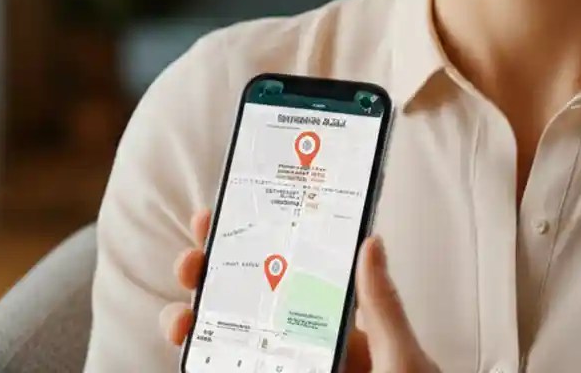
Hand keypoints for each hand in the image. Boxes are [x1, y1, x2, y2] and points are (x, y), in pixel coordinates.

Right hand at [161, 211, 438, 372]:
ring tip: (179, 318)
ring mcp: (287, 369)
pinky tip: (188, 354)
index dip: (257, 245)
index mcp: (341, 328)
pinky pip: (227, 371)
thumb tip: (370, 242)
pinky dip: (202, 362)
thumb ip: (382, 307)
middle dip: (213, 278)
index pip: (293, 277)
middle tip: (191, 262)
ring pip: (229, 345)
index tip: (223, 222)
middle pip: (249, 305)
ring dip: (196, 325)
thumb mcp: (402, 357)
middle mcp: (307, 350)